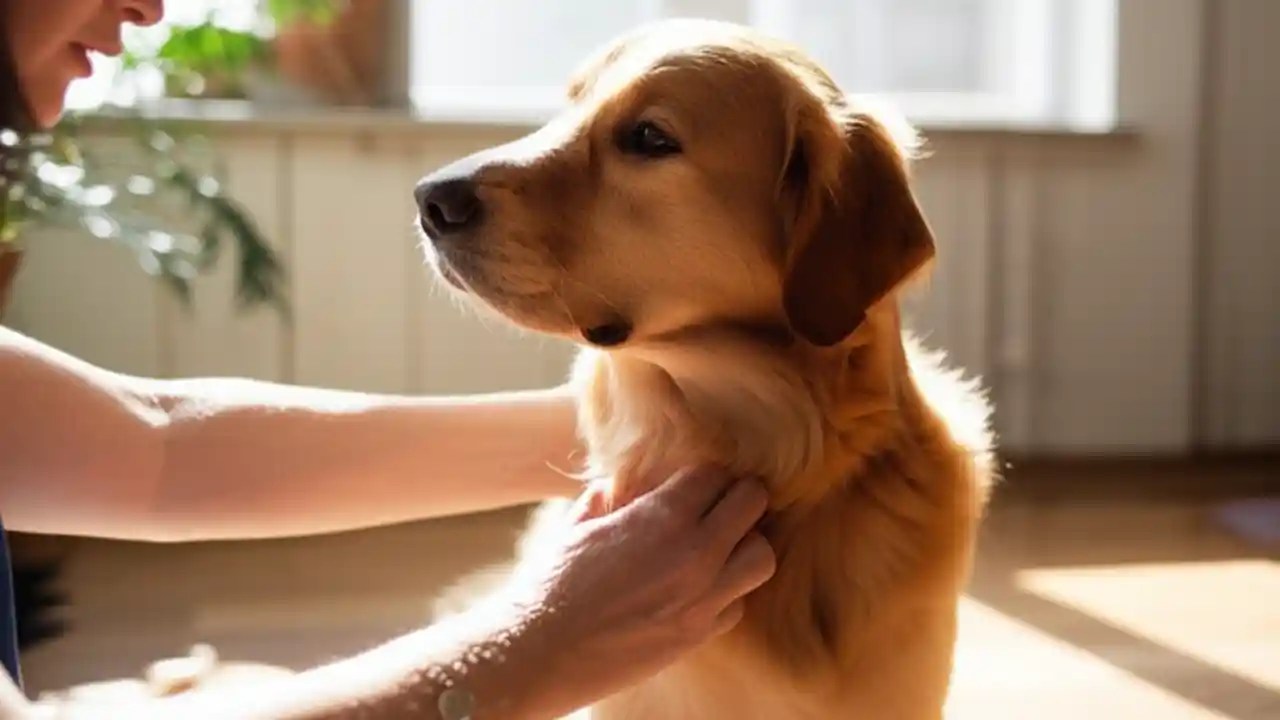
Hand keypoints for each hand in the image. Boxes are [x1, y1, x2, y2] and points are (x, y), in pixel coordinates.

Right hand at [514, 466, 776, 717]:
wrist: (541, 652)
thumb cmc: (553, 583)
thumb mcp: (578, 526)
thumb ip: (607, 498)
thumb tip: (618, 485)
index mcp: (661, 517)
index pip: (716, 473)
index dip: (706, 473)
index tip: (694, 481)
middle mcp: (694, 553)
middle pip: (753, 503)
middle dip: (738, 497)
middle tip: (718, 504)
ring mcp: (703, 597)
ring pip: (762, 556)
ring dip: (746, 544)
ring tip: (721, 546)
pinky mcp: (700, 634)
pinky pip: (739, 603)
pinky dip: (728, 592)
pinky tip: (701, 588)